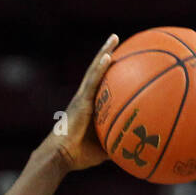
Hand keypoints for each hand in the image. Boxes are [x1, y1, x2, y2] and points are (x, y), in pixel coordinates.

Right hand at [42, 34, 117, 171]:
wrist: (61, 156)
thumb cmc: (79, 156)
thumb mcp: (103, 150)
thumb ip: (117, 145)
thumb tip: (135, 149)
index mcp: (90, 107)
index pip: (101, 84)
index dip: (108, 70)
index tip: (120, 58)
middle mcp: (85, 98)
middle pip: (97, 71)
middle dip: (106, 53)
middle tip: (116, 38)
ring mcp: (82, 97)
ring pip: (94, 70)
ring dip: (104, 52)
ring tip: (114, 37)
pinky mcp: (81, 101)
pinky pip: (92, 81)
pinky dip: (100, 68)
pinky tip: (108, 56)